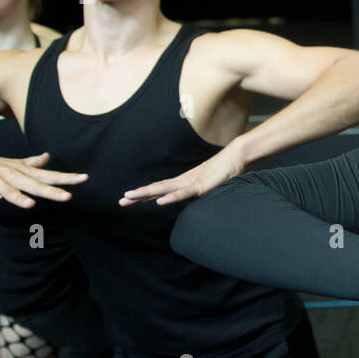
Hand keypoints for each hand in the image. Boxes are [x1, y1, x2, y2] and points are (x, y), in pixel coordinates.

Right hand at [0, 150, 87, 225]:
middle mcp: (12, 177)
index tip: (84, 178)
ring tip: (30, 205)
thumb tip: (47, 156)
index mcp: (23, 172)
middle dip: (50, 191)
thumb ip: (32, 163)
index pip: (48, 175)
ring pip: (9, 192)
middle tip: (67, 197)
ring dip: (19, 199)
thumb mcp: (14, 163)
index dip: (66, 178)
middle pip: (34, 185)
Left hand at [119, 144, 244, 205]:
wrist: (238, 156)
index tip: (130, 199)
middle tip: (120, 201)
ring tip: (129, 197)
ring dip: (145, 193)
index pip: (160, 190)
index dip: (145, 194)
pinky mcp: (201, 186)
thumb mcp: (212, 185)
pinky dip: (171, 197)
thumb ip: (203, 192)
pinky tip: (159, 201)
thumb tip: (199, 198)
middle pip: (156, 189)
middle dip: (138, 196)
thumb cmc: (227, 170)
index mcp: (185, 183)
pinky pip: (183, 193)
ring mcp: (191, 183)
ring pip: (164, 190)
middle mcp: (184, 182)